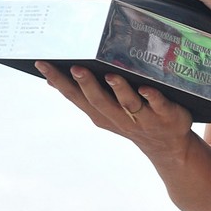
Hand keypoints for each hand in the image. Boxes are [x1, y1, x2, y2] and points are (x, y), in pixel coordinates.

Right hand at [34, 61, 191, 151]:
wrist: (168, 146)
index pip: (75, 97)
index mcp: (101, 114)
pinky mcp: (165, 115)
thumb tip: (51, 81)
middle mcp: (119, 117)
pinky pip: (158, 105)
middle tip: (76, 68)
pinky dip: (152, 97)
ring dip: (119, 90)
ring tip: (110, 76)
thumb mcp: (105, 112)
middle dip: (87, 85)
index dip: (59, 82)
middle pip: (100, 102)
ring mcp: (143, 118)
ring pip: (128, 104)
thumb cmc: (131, 120)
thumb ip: (84, 97)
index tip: (42, 64)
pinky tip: (146, 88)